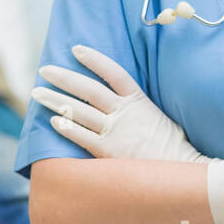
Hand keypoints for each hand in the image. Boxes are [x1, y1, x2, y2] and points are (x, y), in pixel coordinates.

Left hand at [31, 44, 211, 162]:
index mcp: (139, 101)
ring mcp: (117, 132)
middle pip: (89, 89)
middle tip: (44, 69)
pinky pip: (83, 137)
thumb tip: (121, 103)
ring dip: (56, 100)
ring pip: (80, 111)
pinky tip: (53, 120)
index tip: (75, 49)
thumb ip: (138, 110)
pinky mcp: (110, 153)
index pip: (114, 72)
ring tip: (37, 92)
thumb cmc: (173, 149)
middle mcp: (125, 113)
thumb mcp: (160, 119)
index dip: (94, 59)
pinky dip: (68, 128)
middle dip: (64, 78)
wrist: (186, 174)